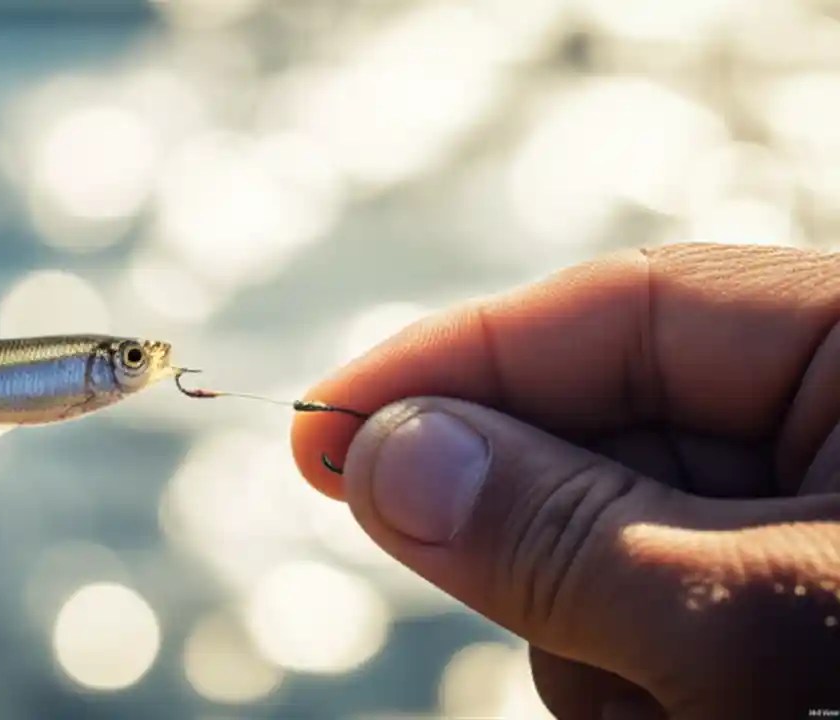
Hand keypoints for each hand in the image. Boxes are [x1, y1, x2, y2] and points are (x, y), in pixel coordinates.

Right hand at [293, 244, 839, 718]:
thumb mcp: (758, 621)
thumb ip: (567, 534)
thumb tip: (380, 453)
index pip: (628, 307)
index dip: (461, 355)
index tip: (322, 419)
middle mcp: (838, 433)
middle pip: (608, 437)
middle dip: (526, 528)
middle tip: (448, 579)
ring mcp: (816, 534)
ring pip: (614, 546)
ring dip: (586, 636)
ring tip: (670, 708)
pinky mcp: (789, 617)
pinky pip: (654, 624)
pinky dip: (631, 680)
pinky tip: (678, 716)